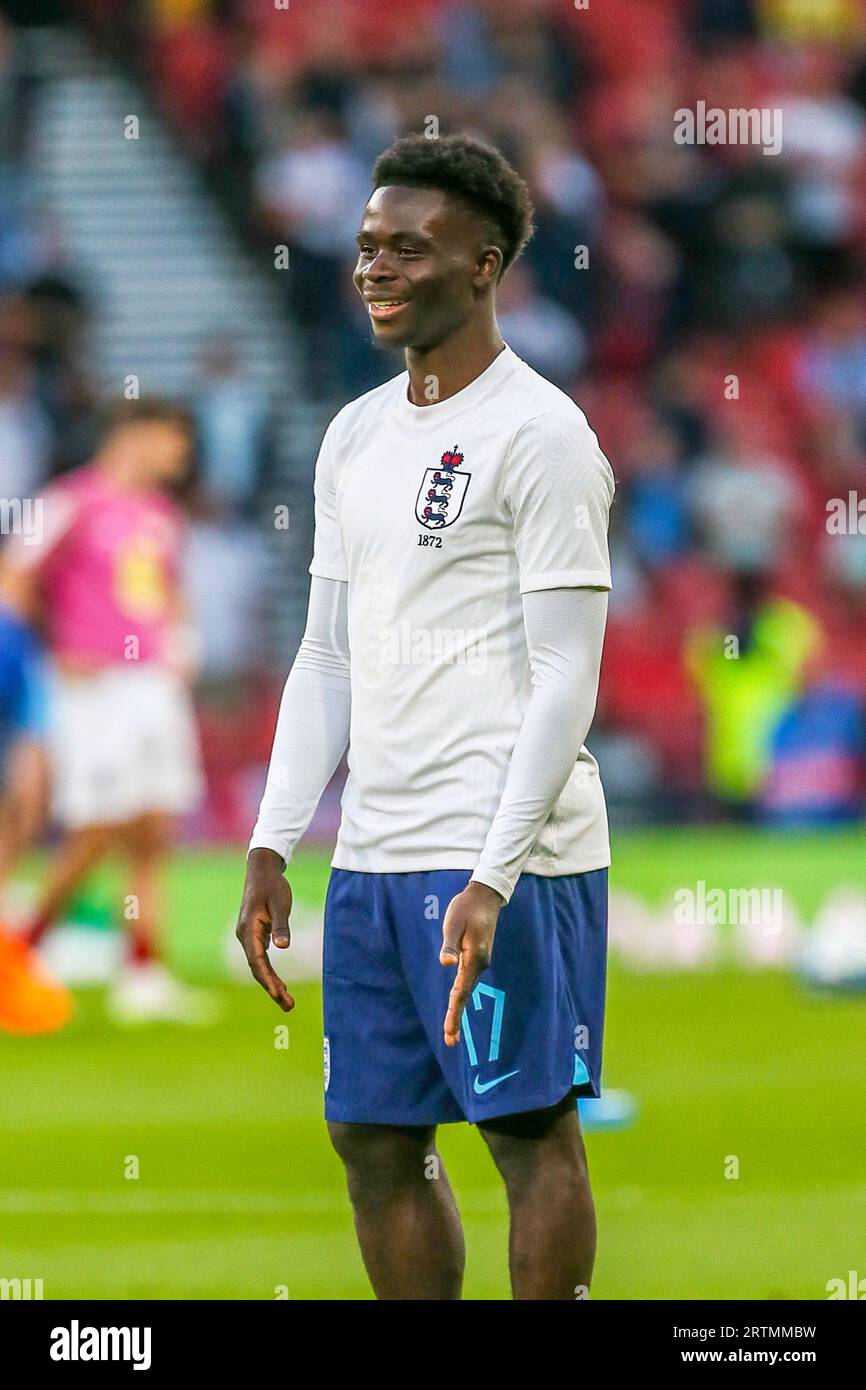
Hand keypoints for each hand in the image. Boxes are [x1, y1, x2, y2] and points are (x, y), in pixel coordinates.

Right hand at [235, 848, 294, 1011]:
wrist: (262, 870)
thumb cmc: (273, 885)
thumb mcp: (281, 904)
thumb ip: (281, 925)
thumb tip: (283, 948)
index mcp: (248, 929)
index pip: (257, 961)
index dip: (268, 979)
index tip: (279, 994)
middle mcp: (244, 936)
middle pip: (257, 968)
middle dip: (272, 988)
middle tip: (289, 1006)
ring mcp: (248, 936)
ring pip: (258, 965)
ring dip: (271, 983)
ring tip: (287, 1001)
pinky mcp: (254, 935)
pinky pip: (260, 959)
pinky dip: (270, 973)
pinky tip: (280, 984)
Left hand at [439, 880, 503, 1046]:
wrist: (485, 896)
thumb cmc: (466, 908)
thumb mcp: (453, 924)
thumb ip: (449, 945)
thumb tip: (446, 965)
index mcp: (474, 958)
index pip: (461, 991)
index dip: (454, 1012)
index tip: (449, 1032)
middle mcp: (480, 964)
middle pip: (465, 995)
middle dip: (456, 1017)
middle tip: (450, 1040)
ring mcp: (480, 961)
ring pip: (467, 989)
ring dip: (458, 1007)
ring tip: (451, 1028)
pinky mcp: (478, 956)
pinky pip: (468, 981)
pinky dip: (461, 994)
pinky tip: (456, 1002)